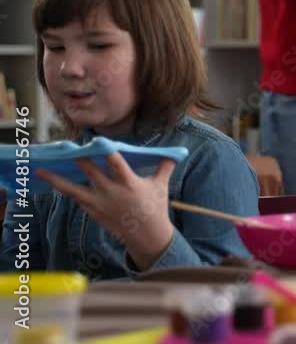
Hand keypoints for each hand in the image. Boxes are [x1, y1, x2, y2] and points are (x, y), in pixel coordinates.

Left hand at [38, 153, 176, 270]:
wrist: (146, 235)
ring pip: (73, 189)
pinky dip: (66, 190)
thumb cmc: (154, 208)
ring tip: (39, 171)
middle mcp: (112, 192)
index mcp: (129, 183)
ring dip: (55, 180)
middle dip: (77, 158)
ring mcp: (100, 203)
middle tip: (64, 147)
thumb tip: (175, 153)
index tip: (96, 141)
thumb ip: (164, 167)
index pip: (116, 163)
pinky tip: (55, 181)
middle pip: (90, 171)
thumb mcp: (161, 186)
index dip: (106, 151)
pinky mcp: (93, 212)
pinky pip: (76, 199)